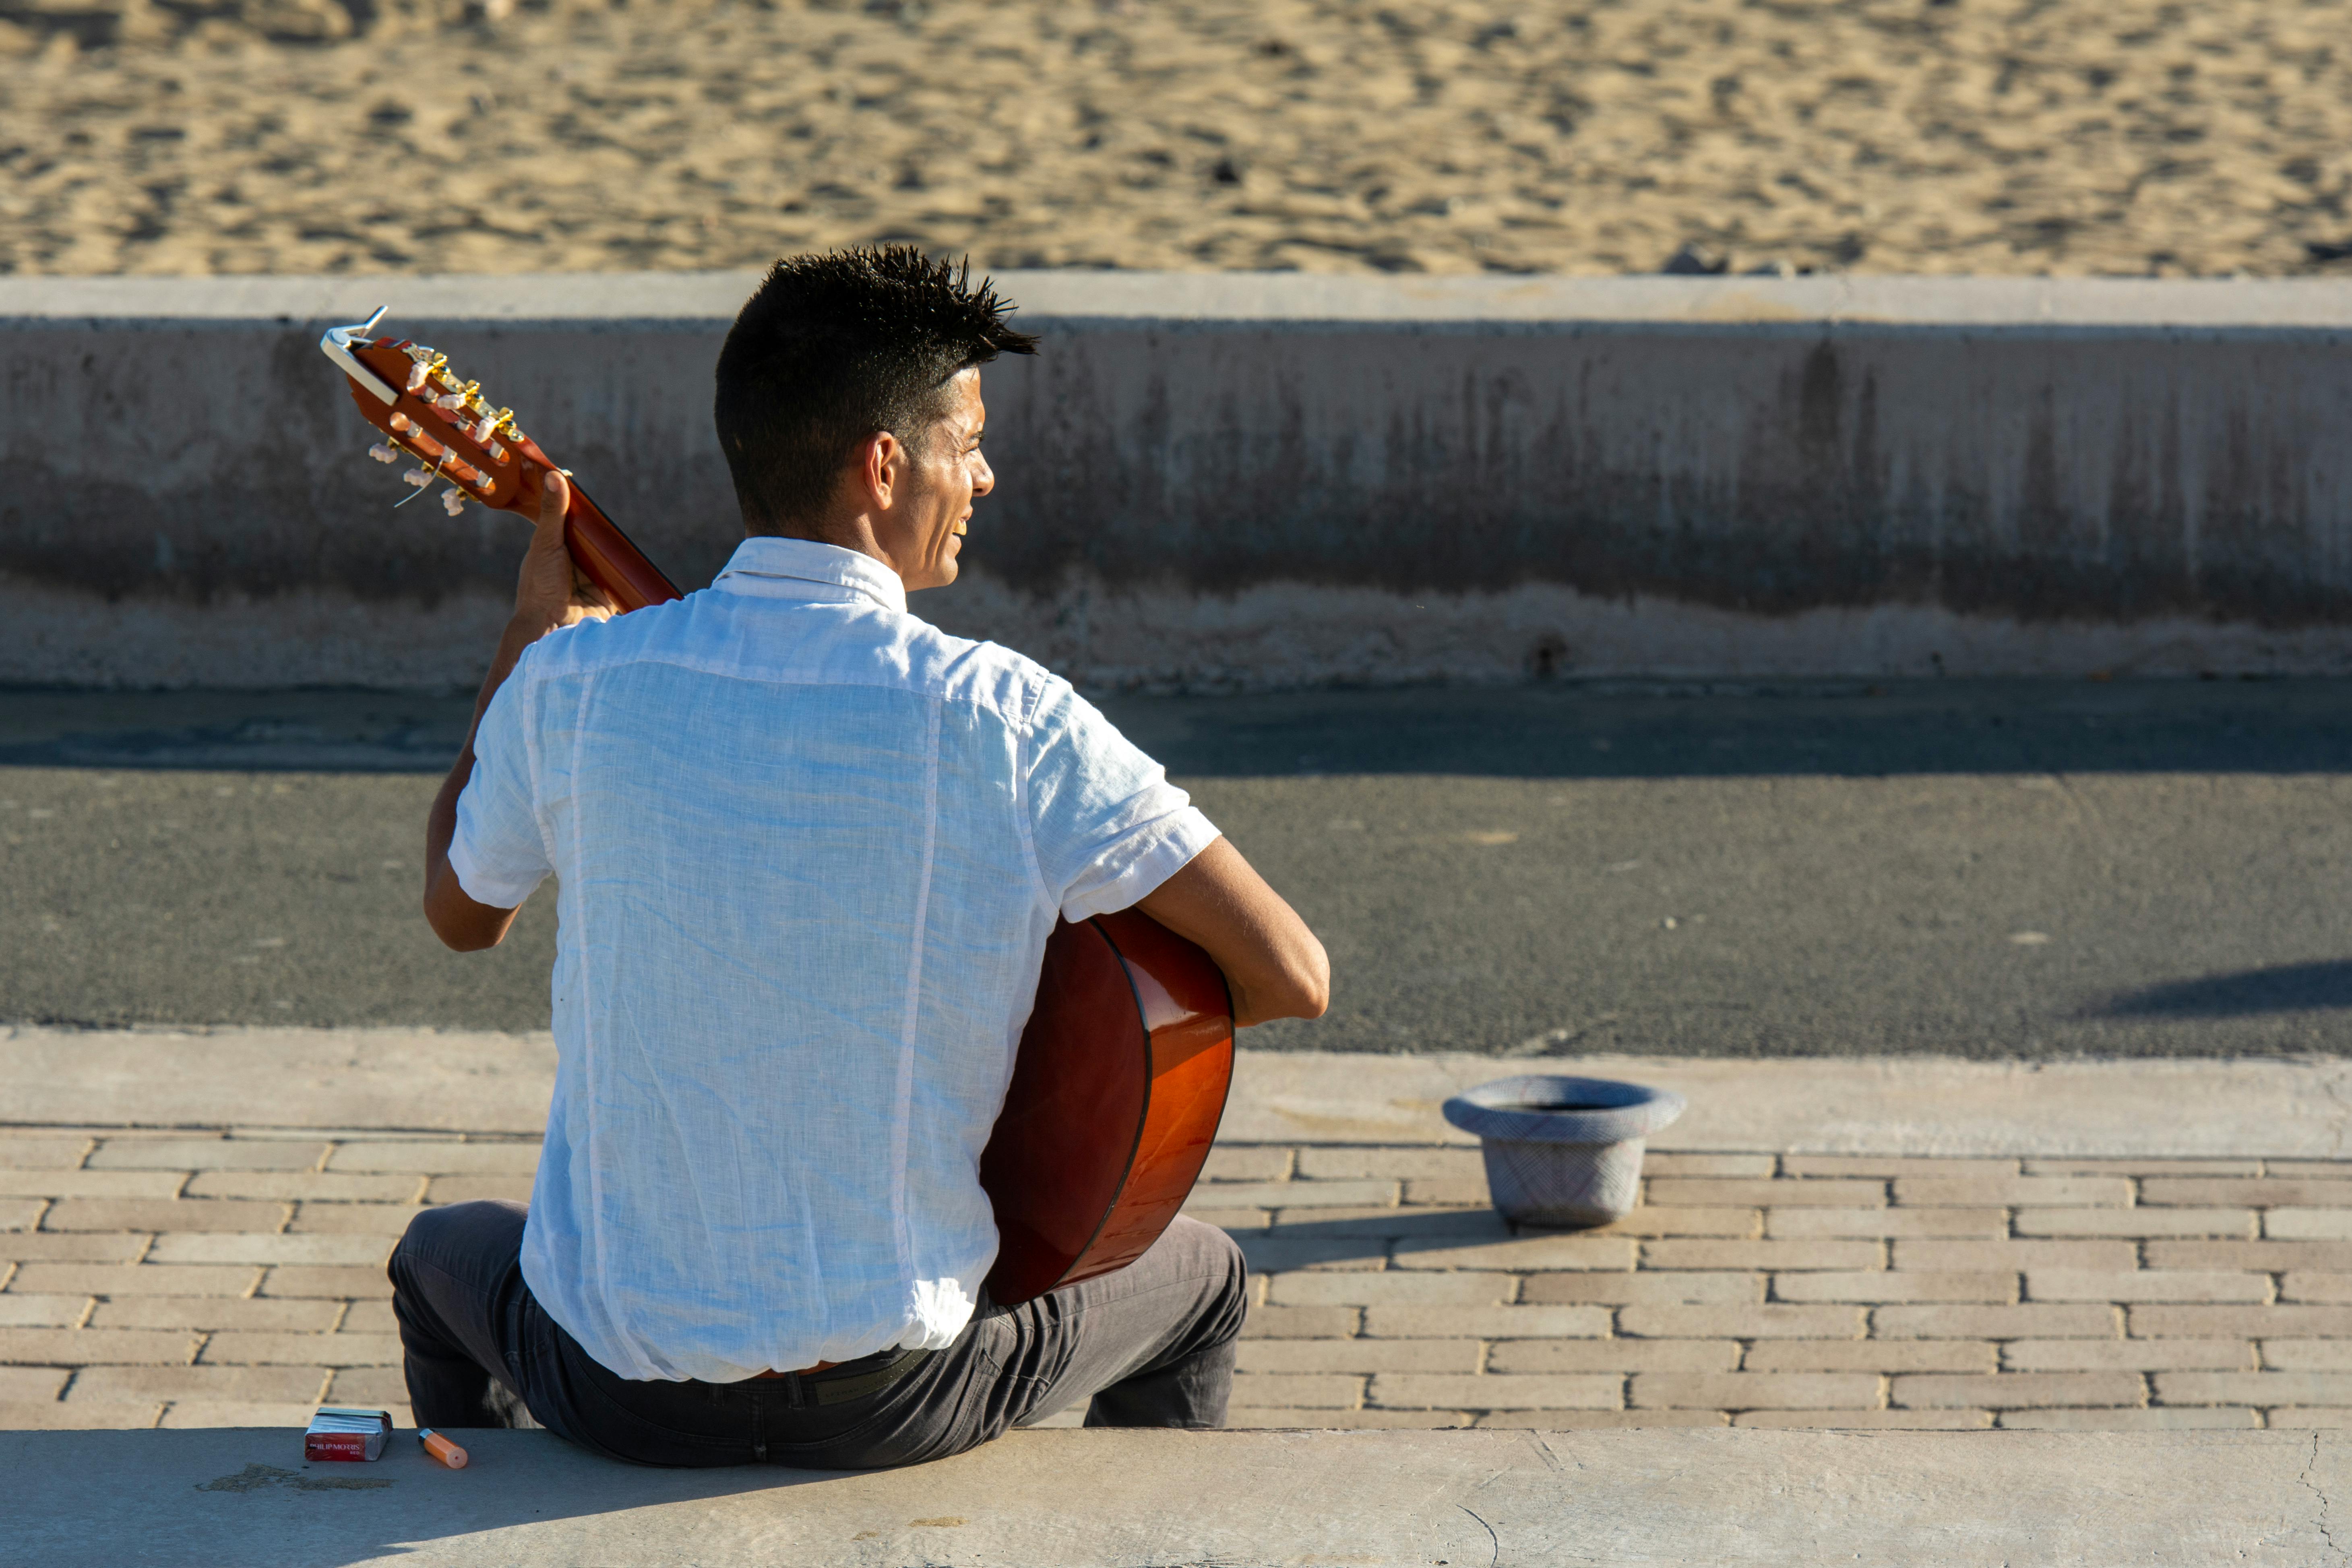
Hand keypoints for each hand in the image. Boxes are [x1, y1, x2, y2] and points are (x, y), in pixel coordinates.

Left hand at [511, 470, 615, 635]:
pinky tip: (637, 561)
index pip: (569, 522)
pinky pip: (620, 577)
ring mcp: (590, 576)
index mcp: (553, 547)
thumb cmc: (540, 586)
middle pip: (592, 538)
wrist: (552, 627)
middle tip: (613, 517)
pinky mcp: (607, 592)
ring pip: (607, 556)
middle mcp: (572, 561)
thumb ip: (552, 512)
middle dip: (602, 530)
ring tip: (625, 537)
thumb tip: (554, 475)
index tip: (590, 496)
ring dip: (615, 550)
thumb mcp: (546, 543)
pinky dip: (627, 571)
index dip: (579, 510)